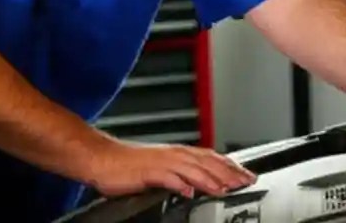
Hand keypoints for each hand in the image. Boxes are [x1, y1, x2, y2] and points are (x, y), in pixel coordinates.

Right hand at [84, 138, 256, 199]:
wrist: (99, 158)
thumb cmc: (124, 165)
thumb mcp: (157, 169)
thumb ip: (178, 176)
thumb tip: (195, 187)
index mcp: (175, 153)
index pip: (209, 157)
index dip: (229, 165)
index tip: (246, 175)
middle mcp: (171, 154)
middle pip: (206, 161)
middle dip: (228, 171)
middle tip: (246, 181)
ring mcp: (160, 162)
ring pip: (192, 168)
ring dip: (210, 178)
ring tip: (226, 188)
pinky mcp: (147, 172)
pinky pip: (167, 178)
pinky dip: (180, 184)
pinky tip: (191, 192)